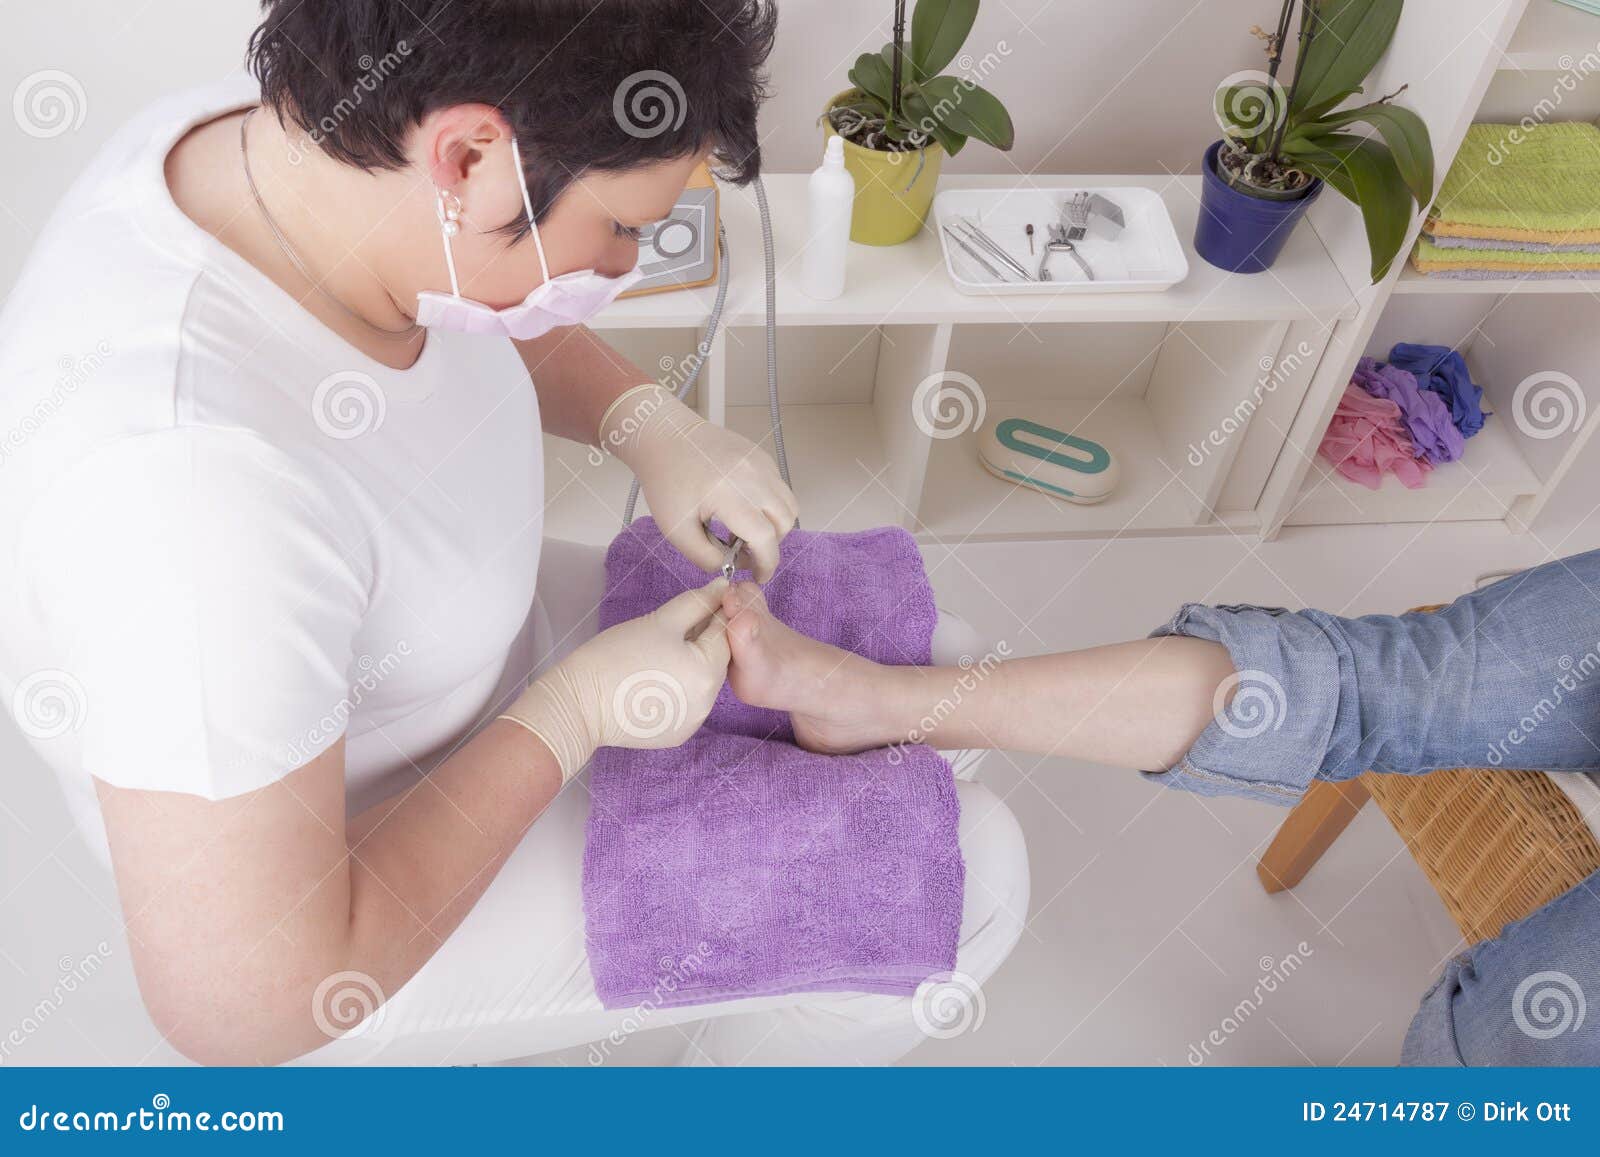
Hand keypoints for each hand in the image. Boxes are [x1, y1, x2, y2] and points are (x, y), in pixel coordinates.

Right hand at [498, 578, 730, 778]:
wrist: (580, 704)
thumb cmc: (617, 655)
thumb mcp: (659, 621)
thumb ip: (696, 602)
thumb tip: (723, 586)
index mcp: (707, 672)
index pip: (724, 635)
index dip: (711, 616)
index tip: (691, 609)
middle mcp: (708, 703)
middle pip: (715, 661)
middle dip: (700, 642)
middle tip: (668, 632)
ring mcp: (693, 722)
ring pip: (702, 683)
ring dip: (690, 666)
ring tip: (658, 656)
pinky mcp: (676, 734)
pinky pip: (687, 704)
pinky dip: (678, 689)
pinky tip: (654, 680)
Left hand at [600, 384, 797, 581]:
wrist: (665, 436)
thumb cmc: (666, 482)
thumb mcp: (676, 530)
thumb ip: (705, 557)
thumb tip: (731, 566)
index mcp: (730, 494)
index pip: (765, 538)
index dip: (766, 564)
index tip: (757, 576)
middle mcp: (754, 475)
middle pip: (784, 522)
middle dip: (771, 545)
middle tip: (743, 552)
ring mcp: (762, 462)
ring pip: (789, 505)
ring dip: (775, 525)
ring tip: (743, 531)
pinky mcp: (763, 456)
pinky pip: (779, 489)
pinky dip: (770, 506)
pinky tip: (742, 510)